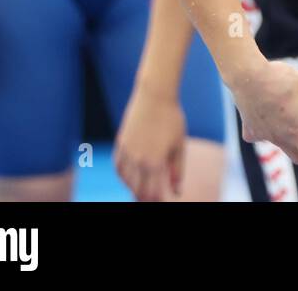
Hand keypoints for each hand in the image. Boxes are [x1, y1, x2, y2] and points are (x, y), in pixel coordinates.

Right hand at [115, 87, 186, 201]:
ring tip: (142, 192)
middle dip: (145, 197)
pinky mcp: (120, 143)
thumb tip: (176, 191)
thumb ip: (177, 170)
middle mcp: (138, 160)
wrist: (155, 96)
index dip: (156, 200)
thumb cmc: (172, 119)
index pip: (152, 193)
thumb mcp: (179, 146)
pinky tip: (130, 178)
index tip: (162, 201)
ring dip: (134, 188)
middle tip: (153, 199)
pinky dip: (123, 176)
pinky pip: (118, 167)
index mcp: (155, 162)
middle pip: (138, 190)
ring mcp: (126, 152)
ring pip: (126, 180)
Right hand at [230, 60, 297, 193]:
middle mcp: (282, 138)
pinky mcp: (252, 131)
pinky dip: (269, 129)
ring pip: (282, 145)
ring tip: (289, 111)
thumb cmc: (277, 78)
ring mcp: (265, 136)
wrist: (246, 76)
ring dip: (290, 135)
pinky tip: (267, 113)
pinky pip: (263, 136)